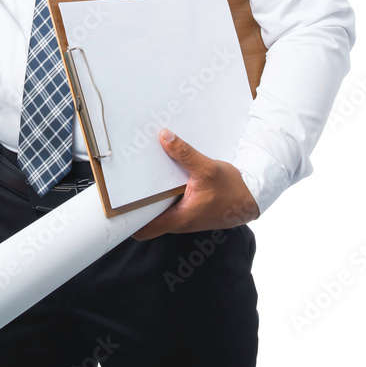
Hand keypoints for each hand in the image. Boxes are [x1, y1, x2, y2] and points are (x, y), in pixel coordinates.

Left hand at [132, 129, 259, 240]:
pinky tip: (164, 175)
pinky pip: (171, 203)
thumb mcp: (208, 168)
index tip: (114, 207)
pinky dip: (164, 191)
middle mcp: (180, 221)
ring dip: (151, 195)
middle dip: (136, 202)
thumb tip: (164, 137)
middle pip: (149, 217)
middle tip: (124, 183)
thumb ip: (185, 154)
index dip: (127, 222)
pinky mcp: (191, 209)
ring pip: (160, 209)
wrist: (252, 196)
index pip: (144, 229)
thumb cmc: (232, 190)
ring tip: (140, 175)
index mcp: (180, 218)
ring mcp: (185, 217)